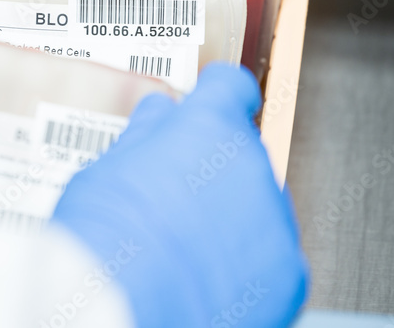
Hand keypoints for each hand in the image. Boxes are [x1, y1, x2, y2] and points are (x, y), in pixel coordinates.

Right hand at [52, 64, 307, 327]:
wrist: (120, 312)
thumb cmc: (104, 242)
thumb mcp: (106, 172)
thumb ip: (144, 138)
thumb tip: (158, 118)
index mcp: (208, 129)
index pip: (231, 87)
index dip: (216, 94)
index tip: (207, 100)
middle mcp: (253, 167)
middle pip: (242, 152)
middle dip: (214, 166)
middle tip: (174, 193)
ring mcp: (276, 224)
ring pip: (260, 206)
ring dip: (232, 215)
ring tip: (184, 245)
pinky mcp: (289, 277)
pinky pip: (272, 258)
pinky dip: (247, 265)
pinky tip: (206, 277)